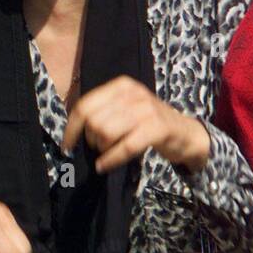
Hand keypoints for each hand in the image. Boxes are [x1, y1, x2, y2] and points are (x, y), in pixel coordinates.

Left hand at [63, 76, 209, 174]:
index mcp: (120, 86)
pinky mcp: (157, 128)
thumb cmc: (147, 123)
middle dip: (90, 140)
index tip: (67, 145)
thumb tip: (70, 129)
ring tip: (108, 153)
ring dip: (102, 149)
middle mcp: (132, 93)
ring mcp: (146, 109)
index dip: (71, 128)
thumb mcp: (124, 109)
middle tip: (98, 148)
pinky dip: (110, 159)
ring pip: (105, 132)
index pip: (84, 105)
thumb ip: (101, 112)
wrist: (186, 133)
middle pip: (93, 121)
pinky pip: (124, 146)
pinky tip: (104, 166)